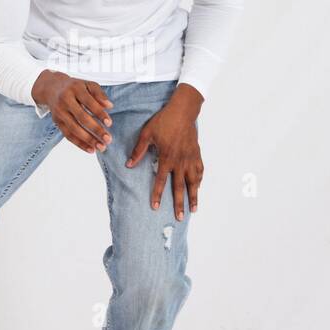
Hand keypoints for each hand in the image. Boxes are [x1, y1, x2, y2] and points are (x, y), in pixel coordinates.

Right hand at [32, 70, 112, 153]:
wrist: (52, 88)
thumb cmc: (75, 87)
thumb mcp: (88, 84)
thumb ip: (99, 94)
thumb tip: (109, 106)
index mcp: (75, 89)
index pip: (89, 102)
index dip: (99, 113)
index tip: (109, 123)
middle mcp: (65, 100)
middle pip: (81, 117)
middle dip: (96, 130)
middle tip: (108, 139)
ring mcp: (60, 112)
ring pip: (74, 129)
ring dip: (88, 140)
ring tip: (101, 147)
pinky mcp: (57, 122)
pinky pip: (68, 135)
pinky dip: (79, 144)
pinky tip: (91, 150)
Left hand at [126, 92, 202, 218]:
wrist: (182, 111)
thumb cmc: (164, 121)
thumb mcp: (147, 134)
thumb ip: (138, 151)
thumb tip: (129, 164)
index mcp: (167, 158)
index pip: (161, 181)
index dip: (158, 195)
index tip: (156, 207)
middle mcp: (180, 161)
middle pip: (179, 187)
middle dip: (179, 204)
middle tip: (179, 218)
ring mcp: (190, 158)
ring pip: (193, 182)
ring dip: (193, 196)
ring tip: (194, 209)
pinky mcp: (197, 154)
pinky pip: (200, 171)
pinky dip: (199, 180)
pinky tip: (198, 188)